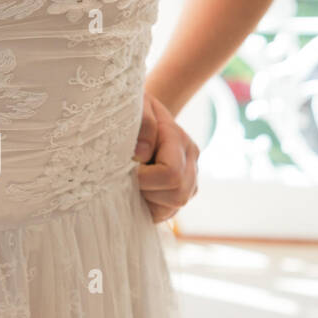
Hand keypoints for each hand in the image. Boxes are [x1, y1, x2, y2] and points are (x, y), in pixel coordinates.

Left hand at [133, 92, 198, 223]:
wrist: (142, 118)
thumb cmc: (135, 111)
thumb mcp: (137, 106)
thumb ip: (143, 122)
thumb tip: (142, 153)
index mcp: (181, 141)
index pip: (171, 173)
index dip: (144, 177)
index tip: (126, 167)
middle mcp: (191, 163)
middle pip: (178, 194)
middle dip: (147, 190)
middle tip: (129, 176)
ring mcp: (189, 181)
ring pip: (175, 206)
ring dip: (149, 199)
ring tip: (133, 181)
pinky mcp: (178, 195)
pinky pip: (167, 212)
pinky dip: (150, 206)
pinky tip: (139, 190)